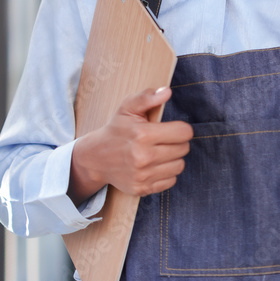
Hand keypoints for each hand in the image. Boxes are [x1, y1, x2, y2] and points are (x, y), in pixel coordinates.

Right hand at [68, 87, 193, 202]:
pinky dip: (167, 173)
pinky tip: (156, 165)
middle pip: (183, 149)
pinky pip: (171, 181)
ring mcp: (143, 175)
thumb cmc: (116, 130)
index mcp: (143, 135)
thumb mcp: (127, 108)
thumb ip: (147, 97)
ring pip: (179, 166)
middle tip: (164, 139)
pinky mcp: (142, 189)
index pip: (184, 133)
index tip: (173, 128)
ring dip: (174, 158)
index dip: (181, 128)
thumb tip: (167, 91)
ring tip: (161, 151)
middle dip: (178, 142)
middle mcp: (144, 157)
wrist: (96, 158)